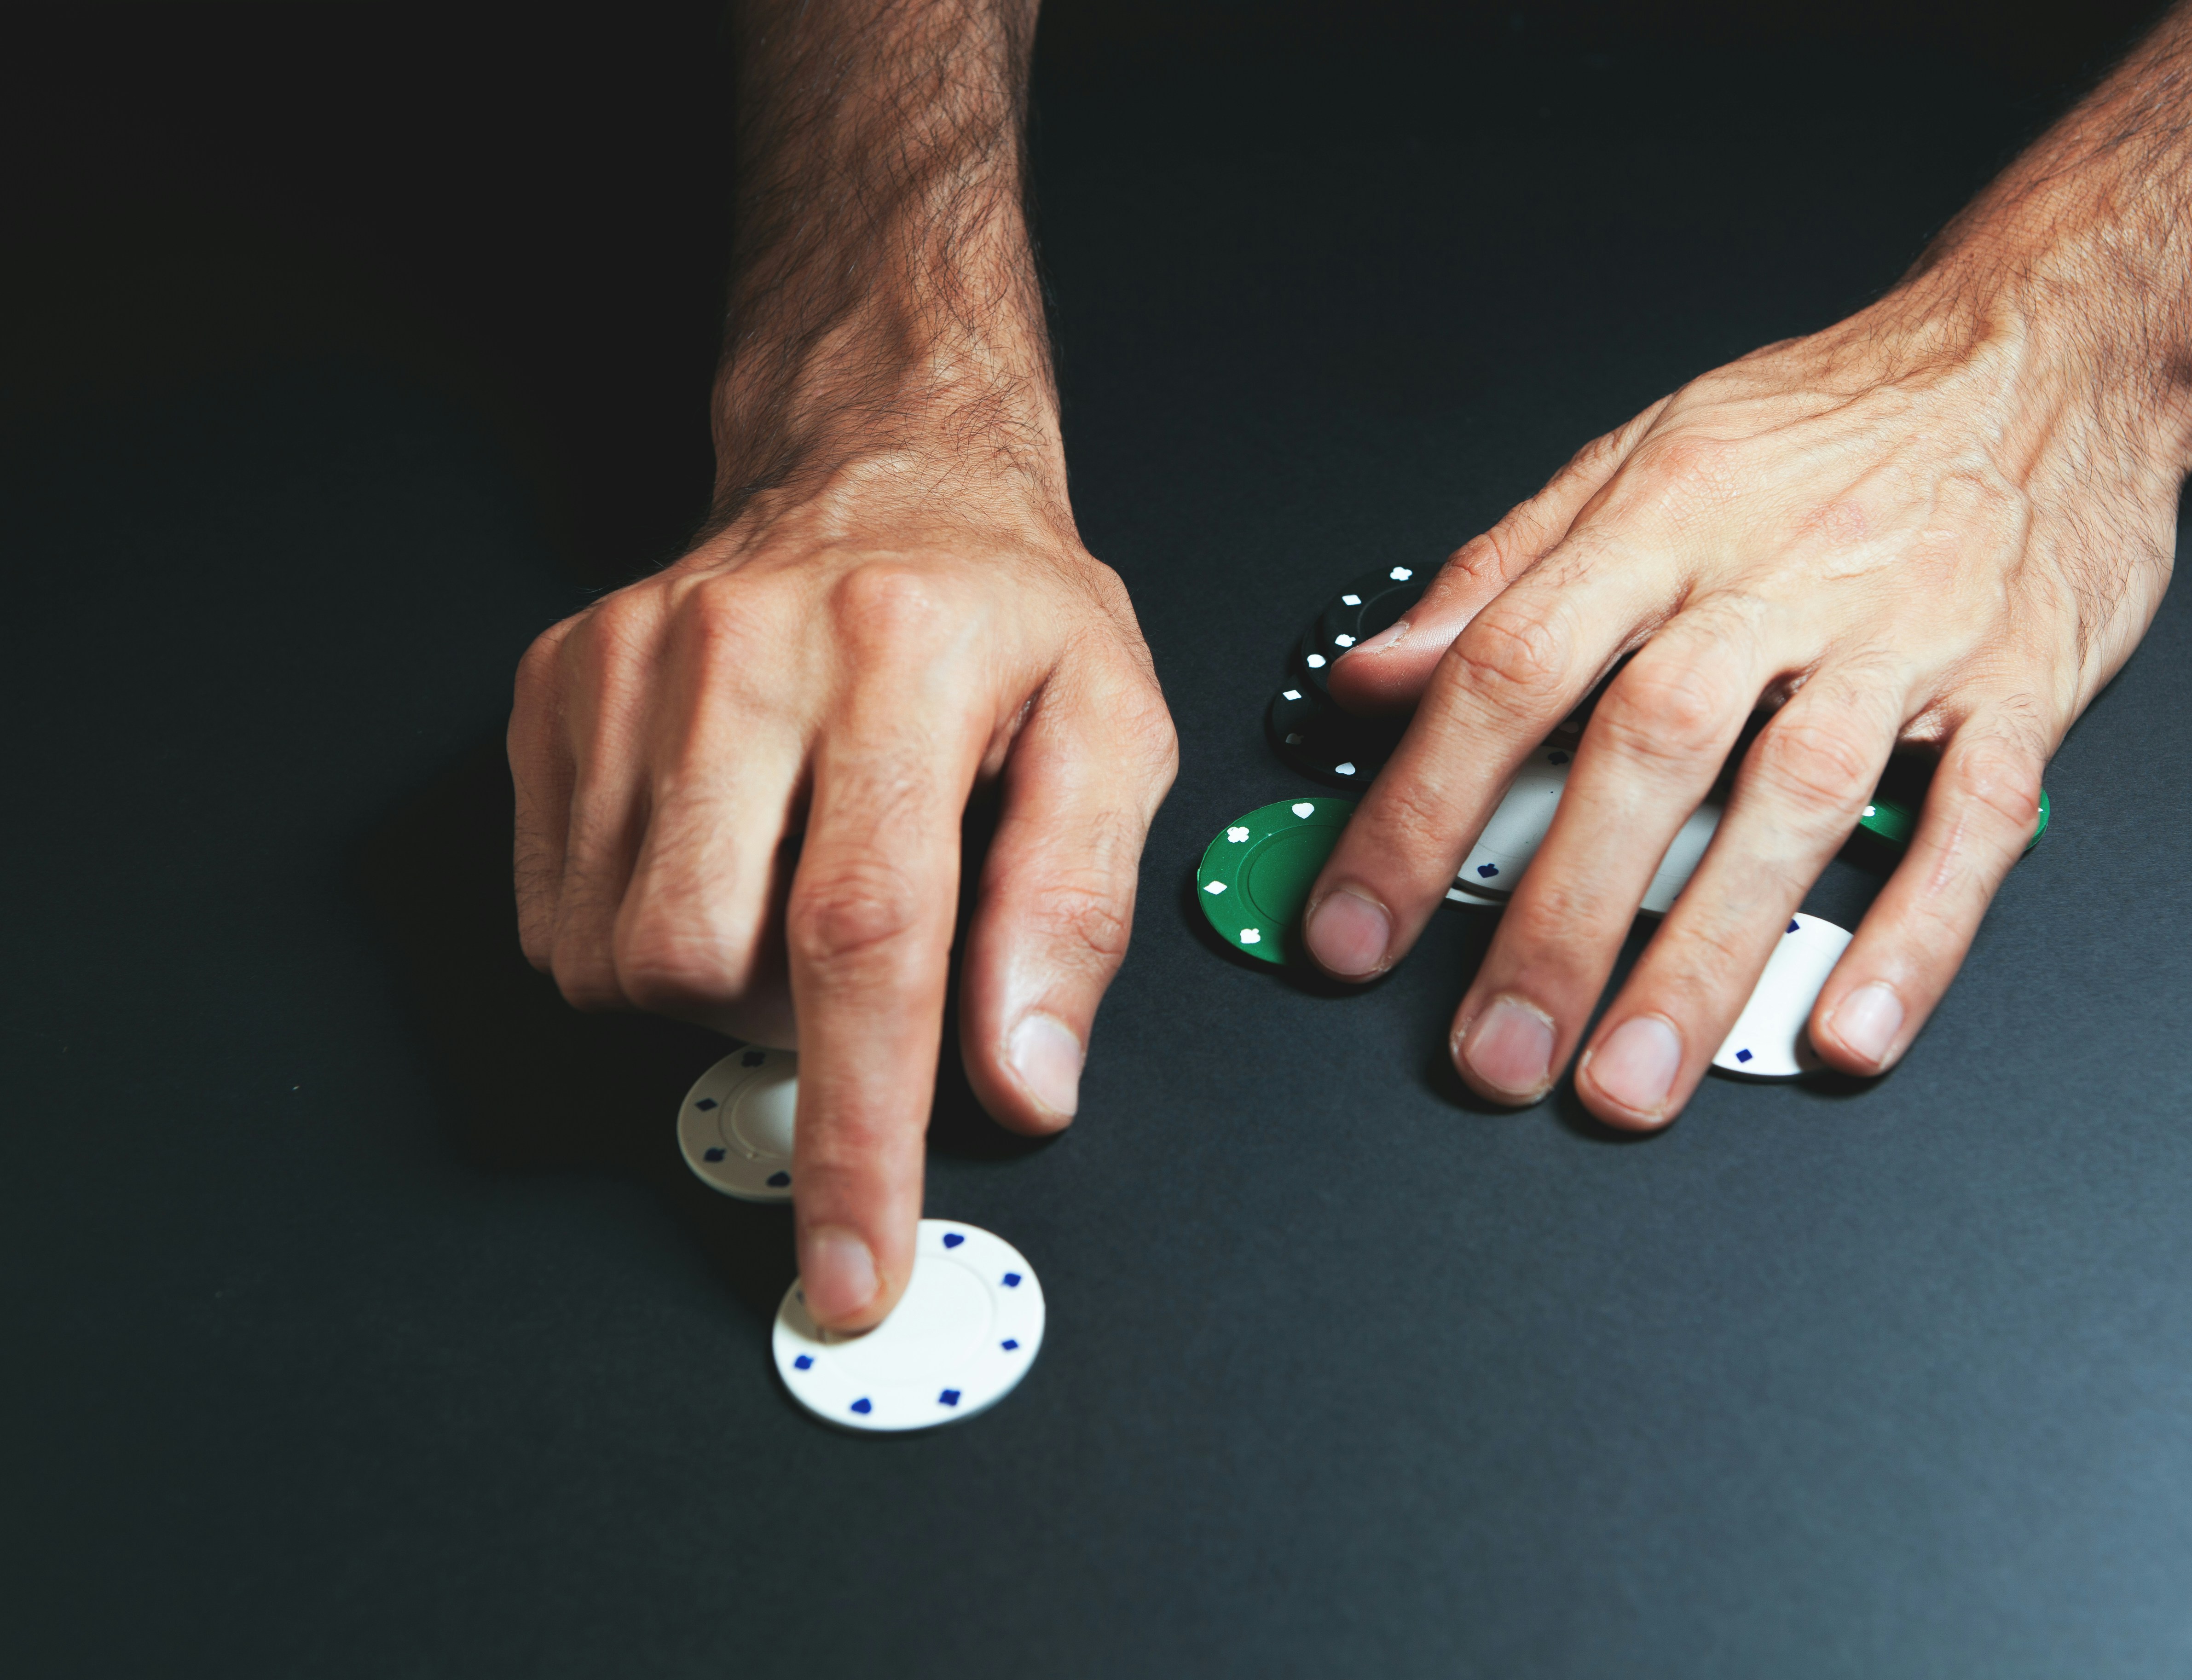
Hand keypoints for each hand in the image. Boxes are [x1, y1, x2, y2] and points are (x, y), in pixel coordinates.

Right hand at [509, 462, 1175, 1324]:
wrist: (883, 465)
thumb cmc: (1007, 611)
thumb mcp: (1114, 732)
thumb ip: (1074, 911)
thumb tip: (1024, 1080)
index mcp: (905, 657)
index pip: (864, 938)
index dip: (862, 1130)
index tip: (860, 1265)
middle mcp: (744, 649)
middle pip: (702, 962)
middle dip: (784, 1035)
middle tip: (860, 964)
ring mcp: (627, 663)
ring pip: (612, 955)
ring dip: (715, 987)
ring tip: (792, 890)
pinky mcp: (555, 682)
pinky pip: (555, 907)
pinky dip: (641, 932)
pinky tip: (721, 856)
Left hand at [1305, 289, 2185, 1122]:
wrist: (2048, 351)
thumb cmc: (1836, 418)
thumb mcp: (1644, 456)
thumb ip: (1500, 575)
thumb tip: (1369, 676)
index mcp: (1668, 517)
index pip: (1511, 666)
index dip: (1419, 806)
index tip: (1355, 926)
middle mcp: (1780, 577)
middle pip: (1646, 750)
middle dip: (1559, 917)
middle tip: (1497, 1051)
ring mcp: (1908, 635)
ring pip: (1795, 799)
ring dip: (1708, 953)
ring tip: (1632, 1076)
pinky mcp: (2022, 687)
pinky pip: (1974, 820)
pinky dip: (1915, 931)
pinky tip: (1849, 1027)